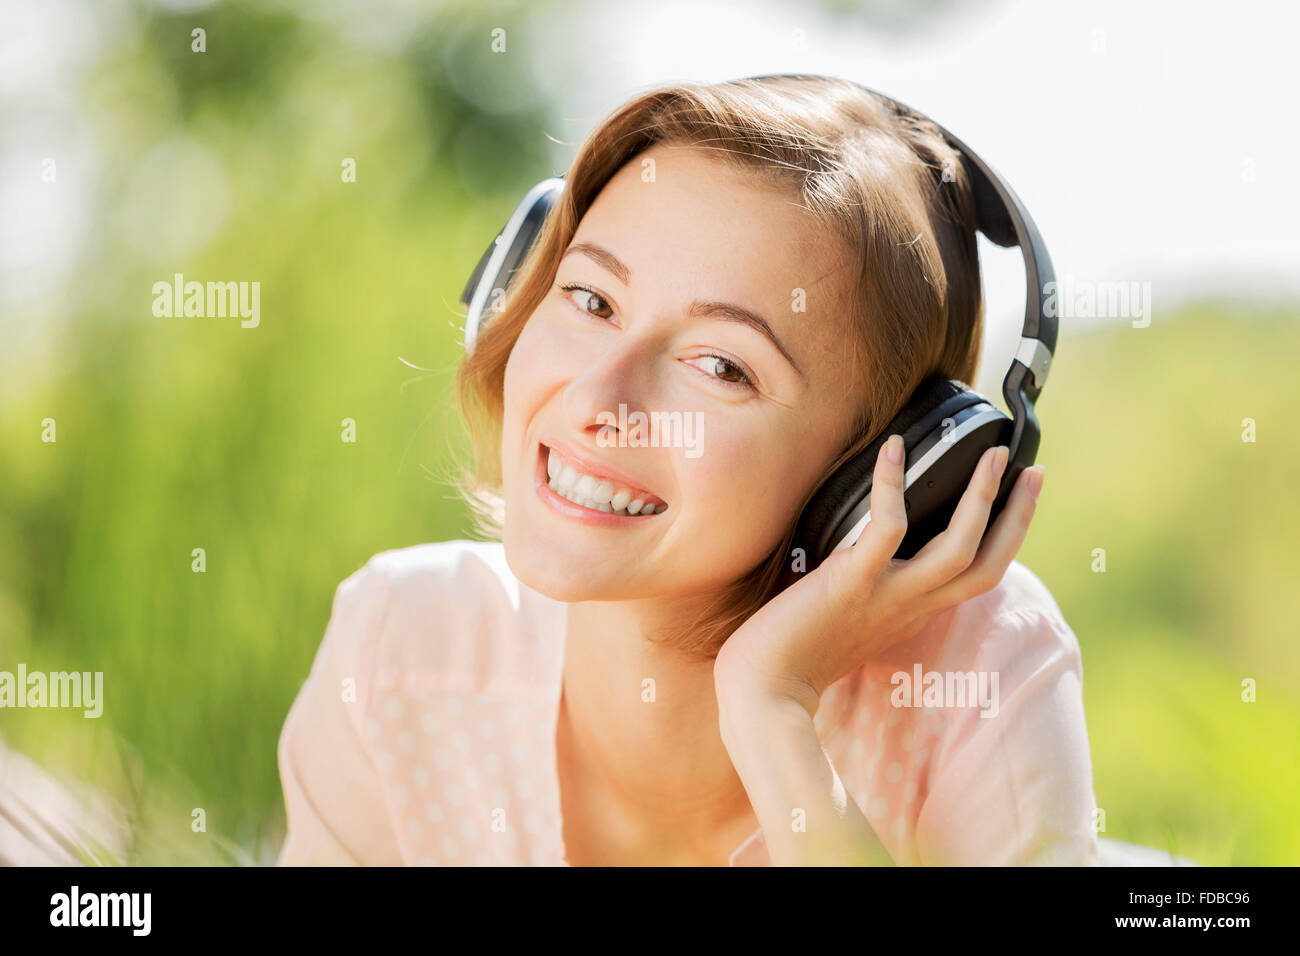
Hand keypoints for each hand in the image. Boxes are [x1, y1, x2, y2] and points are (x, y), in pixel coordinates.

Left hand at [713, 435, 1044, 717]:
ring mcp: (887, 596)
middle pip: (988, 564)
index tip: (1018, 503)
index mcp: (914, 614)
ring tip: (993, 456)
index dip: (1004, 542)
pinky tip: (894, 450)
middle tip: (1035, 472)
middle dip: (1018, 518)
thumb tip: (868, 554)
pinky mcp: (852, 582)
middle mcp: (912, 607)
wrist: (763, 690)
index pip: (977, 578)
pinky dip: (892, 486)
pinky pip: (887, 528)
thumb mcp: (850, 620)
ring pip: (959, 548)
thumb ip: (871, 593)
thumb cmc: (793, 656)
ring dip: (983, 499)